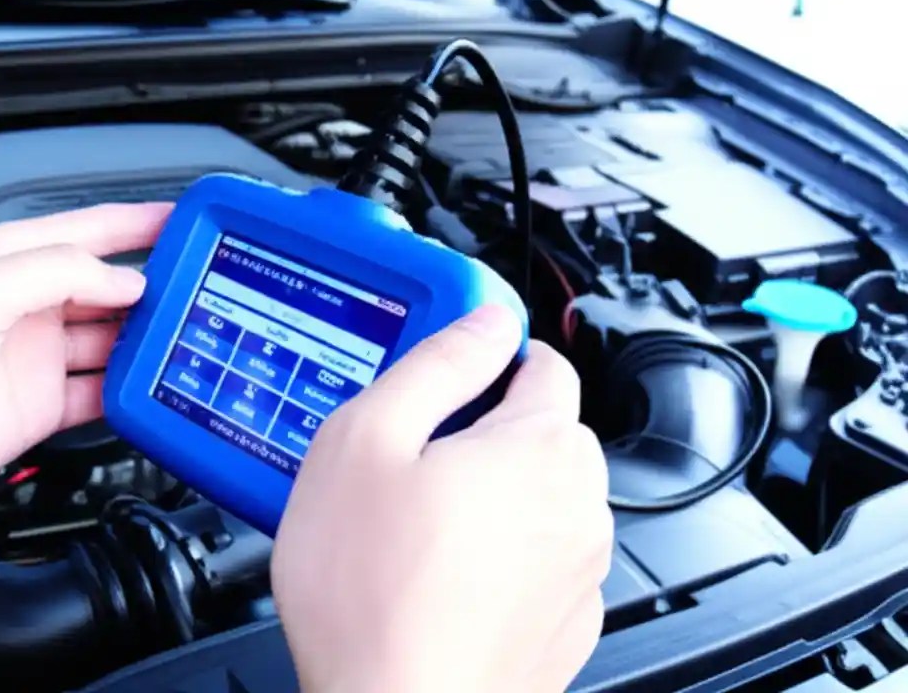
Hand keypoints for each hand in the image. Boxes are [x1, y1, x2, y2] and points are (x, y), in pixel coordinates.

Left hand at [0, 202, 170, 506]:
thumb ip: (54, 272)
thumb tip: (121, 279)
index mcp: (12, 261)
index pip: (94, 230)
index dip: (144, 222)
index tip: (191, 219)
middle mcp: (30, 306)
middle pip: (112, 287)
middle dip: (161, 284)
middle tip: (209, 288)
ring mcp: (36, 357)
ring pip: (114, 340)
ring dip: (150, 340)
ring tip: (195, 338)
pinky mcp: (39, 406)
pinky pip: (100, 394)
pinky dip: (131, 393)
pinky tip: (155, 390)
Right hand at [272, 306, 611, 692]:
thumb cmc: (371, 593)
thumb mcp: (367, 441)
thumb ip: (436, 364)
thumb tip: (483, 320)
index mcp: (541, 446)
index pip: (543, 361)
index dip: (488, 355)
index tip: (446, 371)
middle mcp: (579, 505)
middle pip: (544, 431)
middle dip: (484, 430)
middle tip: (408, 454)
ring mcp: (576, 571)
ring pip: (539, 498)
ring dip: (491, 495)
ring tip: (410, 524)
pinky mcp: (561, 624)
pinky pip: (536, 559)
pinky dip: (499, 554)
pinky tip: (435, 576)